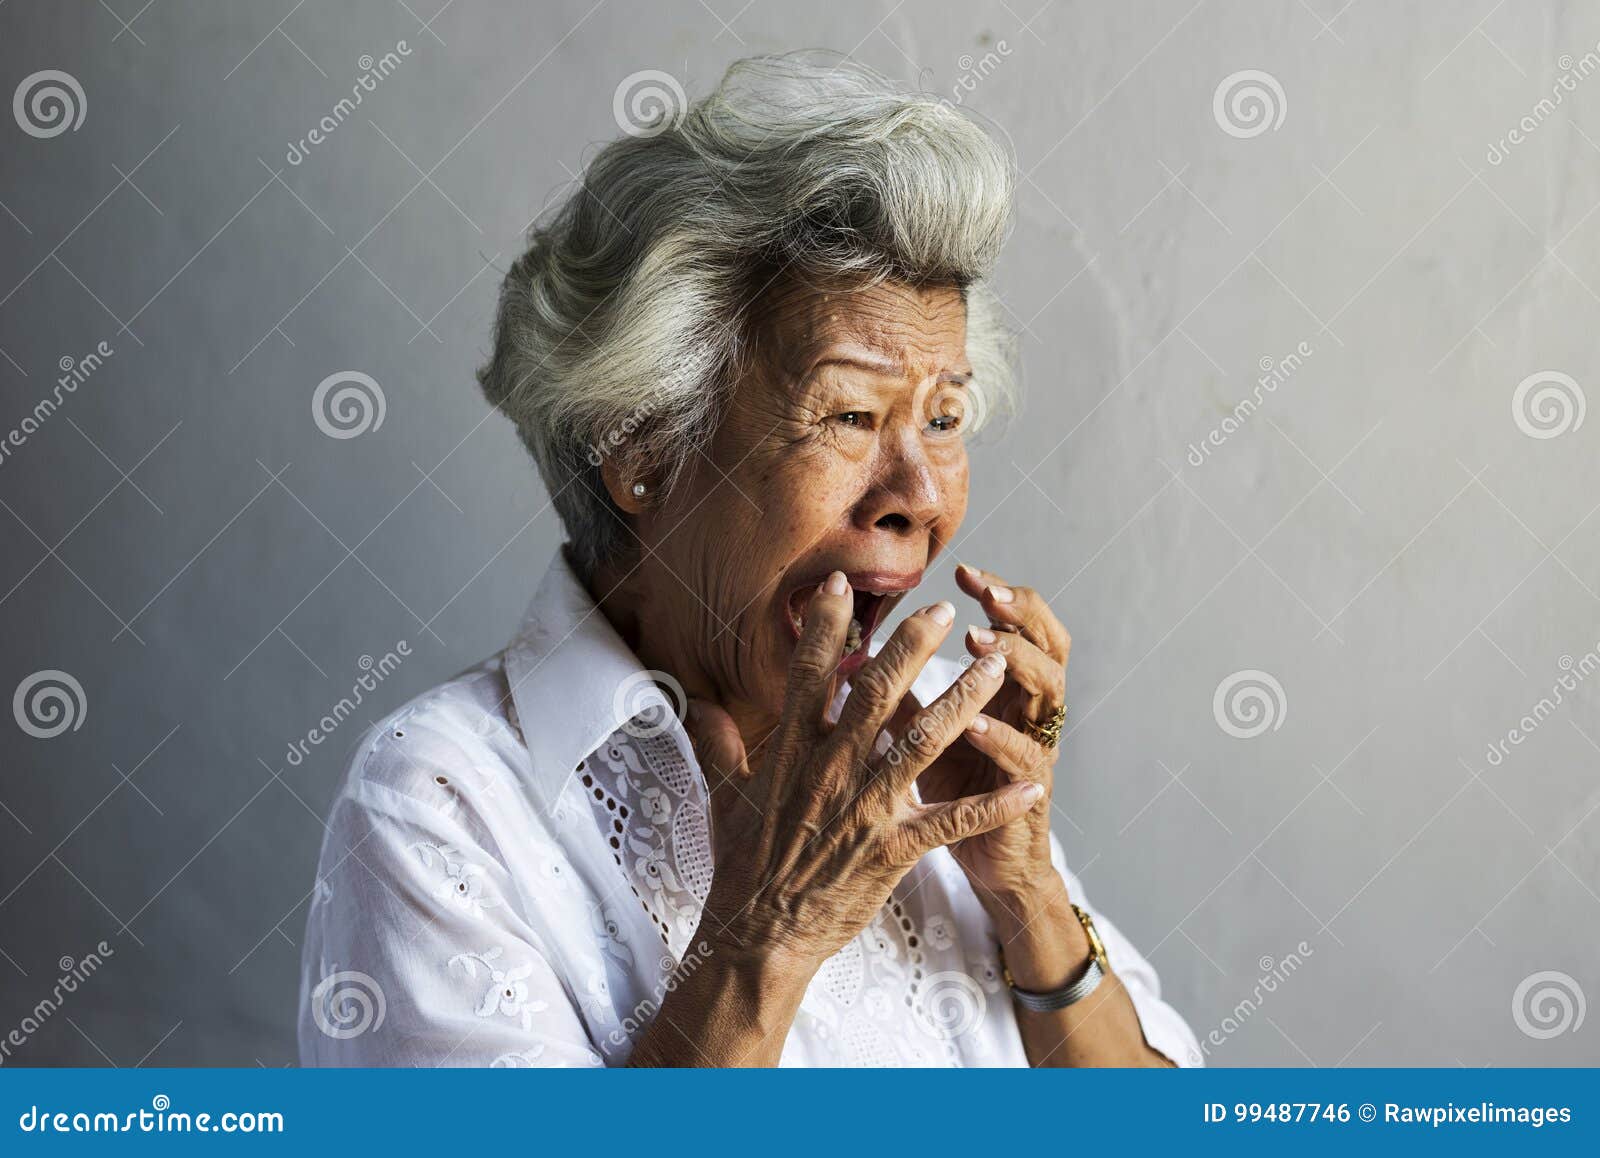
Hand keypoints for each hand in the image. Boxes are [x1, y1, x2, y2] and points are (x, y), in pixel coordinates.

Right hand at [683, 571, 1043, 976]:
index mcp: (791, 754)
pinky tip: (1029, 787)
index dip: (825, 627)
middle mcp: (830, 773)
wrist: (758, 936)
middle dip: (912, 648)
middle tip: (942, 611)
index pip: (809, 676)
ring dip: (963, 704)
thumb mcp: (724, 796)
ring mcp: (864, 811)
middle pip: (876, 696)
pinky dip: (992, 806)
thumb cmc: (743, 866)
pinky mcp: (892, 851)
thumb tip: (696, 702)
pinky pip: (951, 823)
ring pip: (921, 744)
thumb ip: (717, 742)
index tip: (841, 585)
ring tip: (996, 669)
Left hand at [911, 564, 1069, 917]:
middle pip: (1047, 643)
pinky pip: (1025, 762)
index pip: (1015, 624)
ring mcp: (1036, 749)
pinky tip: (977, 725)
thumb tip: (849, 652)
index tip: (966, 571)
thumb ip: (896, 692)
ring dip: (1017, 663)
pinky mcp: (1031, 796)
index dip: (997, 594)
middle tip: (989, 592)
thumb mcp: (919, 734)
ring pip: (1046, 692)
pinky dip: (1003, 741)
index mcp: (1006, 689)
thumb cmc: (953, 788)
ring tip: (981, 645)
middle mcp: (1030, 711)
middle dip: (1020, 612)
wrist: (989, 863)